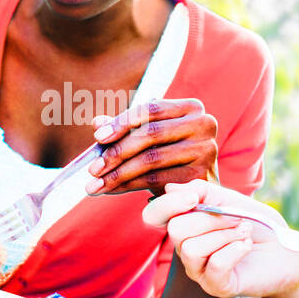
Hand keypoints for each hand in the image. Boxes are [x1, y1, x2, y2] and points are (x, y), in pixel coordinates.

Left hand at [85, 99, 217, 195]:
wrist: (195, 189)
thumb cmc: (169, 157)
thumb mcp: (148, 138)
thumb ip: (125, 128)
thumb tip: (97, 122)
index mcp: (191, 107)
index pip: (151, 108)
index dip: (122, 122)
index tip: (97, 138)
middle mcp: (204, 124)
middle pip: (151, 134)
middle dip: (117, 152)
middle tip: (92, 169)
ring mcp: (205, 150)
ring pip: (151, 159)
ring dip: (118, 173)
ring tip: (96, 184)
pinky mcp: (201, 176)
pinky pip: (157, 179)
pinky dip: (129, 185)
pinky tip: (112, 189)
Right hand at [141, 180, 298, 297]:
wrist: (285, 251)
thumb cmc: (256, 224)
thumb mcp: (229, 199)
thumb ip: (201, 191)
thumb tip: (169, 188)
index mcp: (186, 225)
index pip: (153, 215)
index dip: (167, 204)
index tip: (194, 197)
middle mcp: (186, 249)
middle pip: (176, 229)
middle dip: (211, 218)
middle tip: (237, 219)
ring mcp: (199, 270)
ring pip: (191, 248)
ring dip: (225, 234)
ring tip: (244, 233)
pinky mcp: (216, 286)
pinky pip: (214, 264)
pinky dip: (235, 249)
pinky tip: (246, 247)